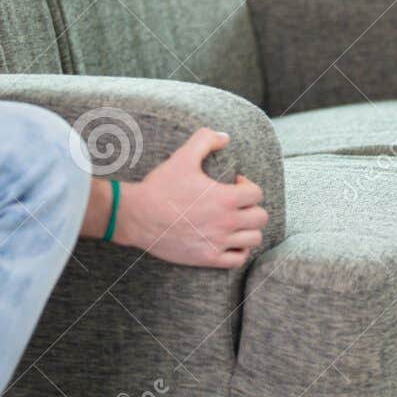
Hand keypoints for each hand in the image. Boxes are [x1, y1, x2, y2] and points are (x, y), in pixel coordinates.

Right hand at [116, 128, 267, 268]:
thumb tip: (225, 137)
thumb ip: (205, 140)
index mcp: (224, 198)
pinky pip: (238, 260)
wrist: (137, 216)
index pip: (256, 194)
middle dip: (252, 207)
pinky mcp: (207, 258)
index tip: (235, 184)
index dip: (248, 186)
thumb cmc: (160, 187)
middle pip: (260, 218)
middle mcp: (225, 222)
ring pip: (253, 239)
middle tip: (238, 204)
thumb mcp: (182, 157)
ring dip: (249, 229)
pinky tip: (229, 241)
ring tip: (236, 222)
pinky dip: (240, 250)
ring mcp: (217, 242)